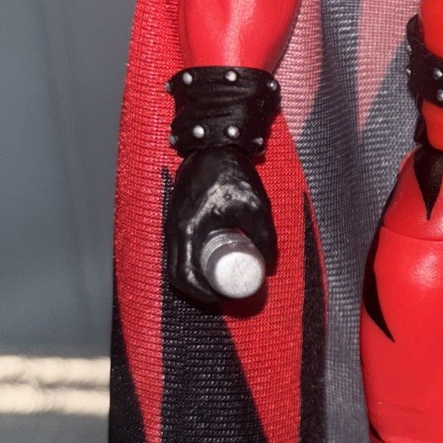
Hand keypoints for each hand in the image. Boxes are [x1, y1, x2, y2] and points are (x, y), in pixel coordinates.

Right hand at [165, 148, 276, 303]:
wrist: (214, 146)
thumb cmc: (232, 175)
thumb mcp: (255, 207)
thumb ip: (265, 237)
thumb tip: (269, 263)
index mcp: (186, 231)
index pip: (184, 275)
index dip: (201, 293)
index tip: (220, 297)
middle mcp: (173, 230)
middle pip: (177, 273)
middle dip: (197, 289)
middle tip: (221, 293)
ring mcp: (172, 223)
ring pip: (176, 261)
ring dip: (194, 275)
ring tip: (220, 279)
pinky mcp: (177, 217)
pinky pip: (178, 248)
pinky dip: (191, 261)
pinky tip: (211, 261)